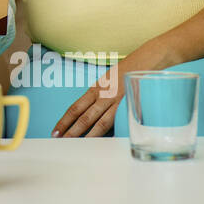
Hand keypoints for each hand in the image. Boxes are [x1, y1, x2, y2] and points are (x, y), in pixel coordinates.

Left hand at [52, 39, 176, 136]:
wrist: (148, 60)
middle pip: (83, 116)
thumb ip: (101, 94)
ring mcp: (116, 100)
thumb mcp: (109, 80)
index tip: (55, 129)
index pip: (75, 107)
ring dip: (86, 134)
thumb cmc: (128, 70)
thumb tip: (92, 110)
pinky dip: (108, 132)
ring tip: (75, 144)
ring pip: (98, 121)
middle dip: (70, 129)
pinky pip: (117, 121)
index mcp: (96, 88)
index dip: (64, 119)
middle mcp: (103, 94)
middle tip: (58, 140)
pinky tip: (102, 141)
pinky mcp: (129, 104)